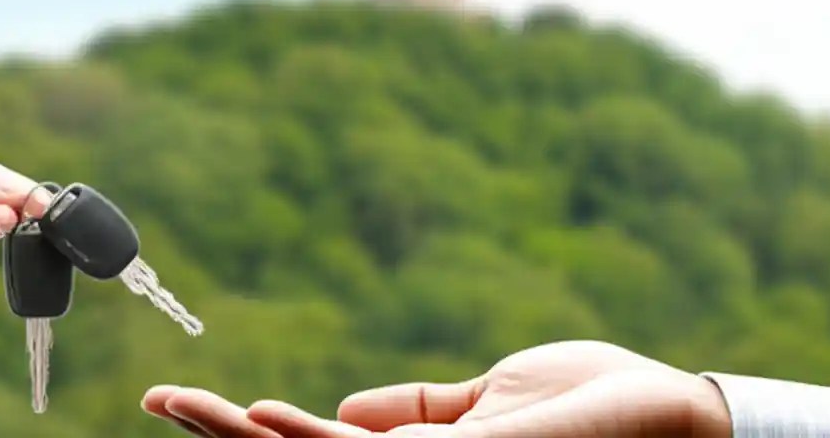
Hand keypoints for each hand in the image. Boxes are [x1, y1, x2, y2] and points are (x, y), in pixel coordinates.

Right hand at [141, 341, 731, 437]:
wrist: (668, 413)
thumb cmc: (589, 408)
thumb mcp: (486, 397)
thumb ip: (415, 409)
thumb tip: (342, 414)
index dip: (251, 430)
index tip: (198, 402)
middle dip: (223, 436)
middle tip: (160, 400)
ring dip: (243, 436)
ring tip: (180, 402)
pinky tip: (263, 417)